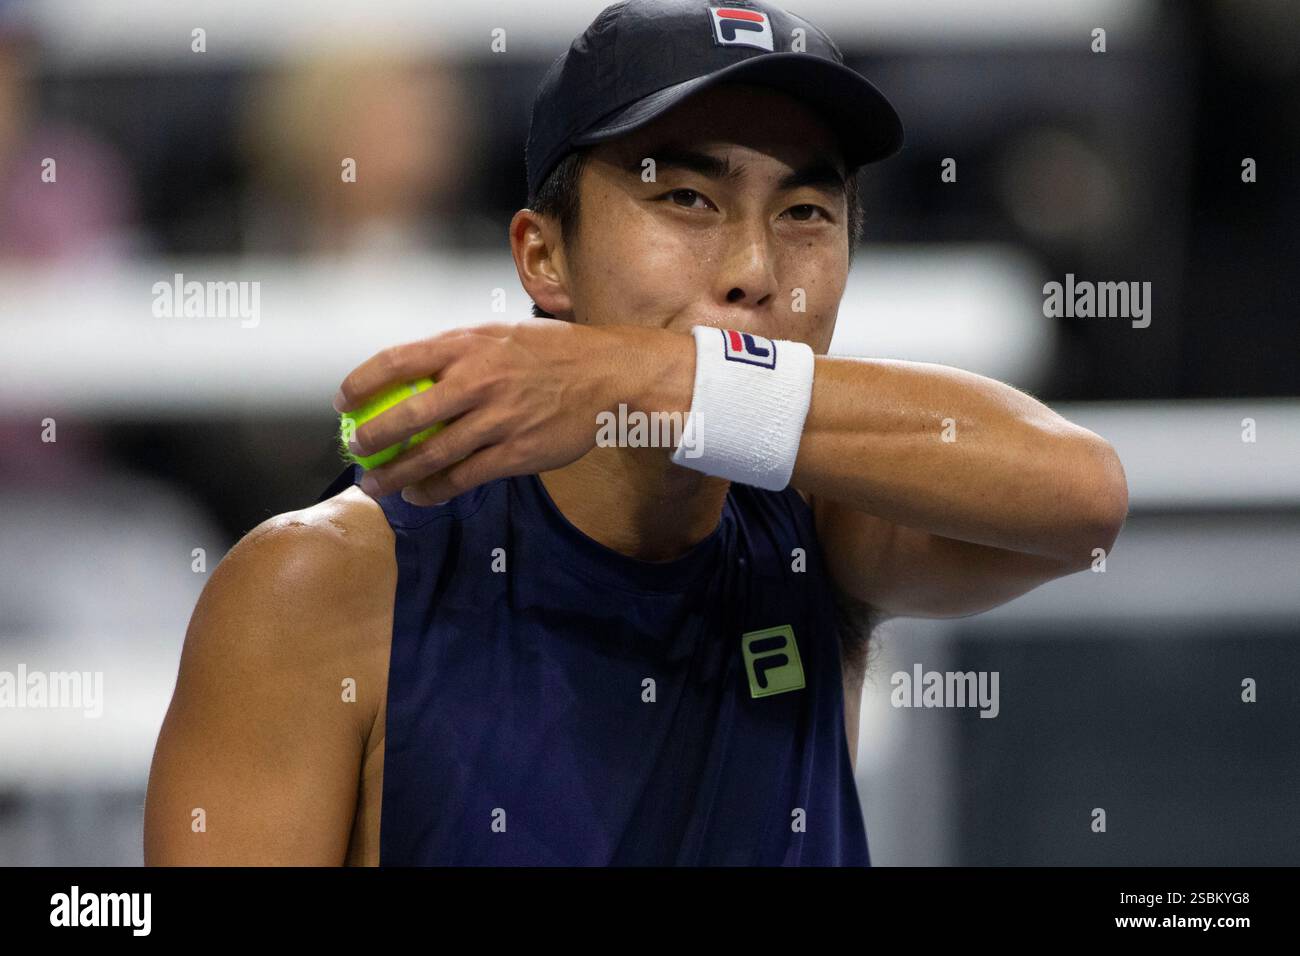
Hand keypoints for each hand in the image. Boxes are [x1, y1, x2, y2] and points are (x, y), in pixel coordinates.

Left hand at [333, 319, 686, 504]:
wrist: (608, 376)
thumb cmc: (553, 351)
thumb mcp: (502, 333)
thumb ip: (459, 348)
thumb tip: (413, 365)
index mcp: (469, 345)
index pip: (399, 360)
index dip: (363, 382)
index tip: (344, 400)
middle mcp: (479, 381)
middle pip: (408, 415)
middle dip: (372, 437)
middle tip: (356, 449)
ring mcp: (498, 420)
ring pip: (433, 454)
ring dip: (396, 474)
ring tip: (376, 485)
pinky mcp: (517, 453)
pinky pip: (465, 477)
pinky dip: (436, 490)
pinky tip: (420, 496)